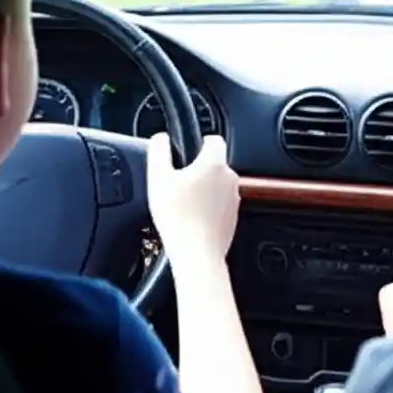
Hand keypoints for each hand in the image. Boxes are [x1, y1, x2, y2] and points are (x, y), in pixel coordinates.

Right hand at [147, 134, 240, 262]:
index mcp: (214, 164)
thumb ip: (158, 150)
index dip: (199, 143)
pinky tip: (192, 217)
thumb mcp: (158, 178)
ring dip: (204, 190)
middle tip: (179, 183)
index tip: (187, 154)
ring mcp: (234, 200)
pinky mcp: (233, 218)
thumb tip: (160, 138)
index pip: (214, 139)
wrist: (196, 254)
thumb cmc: (178, 217)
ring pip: (218, 185)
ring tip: (184, 203)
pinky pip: (220, 205)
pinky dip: (209, 208)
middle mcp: (230, 179)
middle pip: (215, 164)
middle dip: (199, 170)